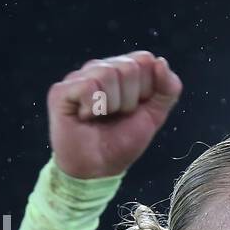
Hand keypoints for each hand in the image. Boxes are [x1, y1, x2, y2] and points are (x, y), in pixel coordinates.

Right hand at [47, 51, 182, 178]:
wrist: (98, 169)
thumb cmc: (122, 142)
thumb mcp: (154, 115)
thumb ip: (167, 89)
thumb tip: (160, 61)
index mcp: (121, 71)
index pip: (144, 59)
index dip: (146, 89)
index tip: (135, 109)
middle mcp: (99, 69)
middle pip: (128, 66)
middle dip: (130, 100)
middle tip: (116, 115)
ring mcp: (79, 77)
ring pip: (108, 74)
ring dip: (112, 105)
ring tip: (101, 117)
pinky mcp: (61, 90)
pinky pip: (89, 86)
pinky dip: (93, 108)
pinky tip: (86, 117)